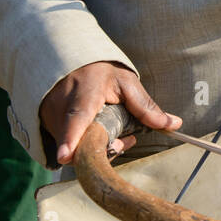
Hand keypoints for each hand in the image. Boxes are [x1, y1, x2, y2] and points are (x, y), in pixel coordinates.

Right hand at [40, 61, 181, 166]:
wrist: (71, 64)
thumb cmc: (101, 73)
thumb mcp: (127, 83)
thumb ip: (147, 107)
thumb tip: (174, 124)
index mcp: (84, 95)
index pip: (75, 120)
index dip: (70, 140)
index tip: (65, 156)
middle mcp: (61, 109)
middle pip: (80, 144)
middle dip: (106, 148)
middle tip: (128, 139)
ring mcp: (49, 119)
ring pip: (75, 149)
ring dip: (98, 147)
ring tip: (113, 131)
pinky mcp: (45, 128)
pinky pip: (68, 147)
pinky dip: (85, 145)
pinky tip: (97, 133)